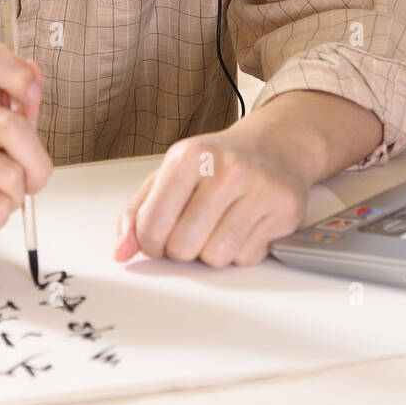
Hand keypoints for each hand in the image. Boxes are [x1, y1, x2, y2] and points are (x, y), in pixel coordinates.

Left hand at [112, 128, 310, 268]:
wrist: (274, 146)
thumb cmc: (216, 163)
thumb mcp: (169, 174)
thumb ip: (137, 213)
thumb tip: (121, 252)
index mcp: (189, 156)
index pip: (152, 226)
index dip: (150, 243)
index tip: (159, 236)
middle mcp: (226, 169)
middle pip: (183, 247)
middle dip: (182, 249)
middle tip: (192, 229)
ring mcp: (259, 188)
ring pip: (216, 258)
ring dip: (212, 251)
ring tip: (219, 225)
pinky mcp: (284, 209)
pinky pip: (246, 258)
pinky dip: (240, 250)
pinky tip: (245, 224)